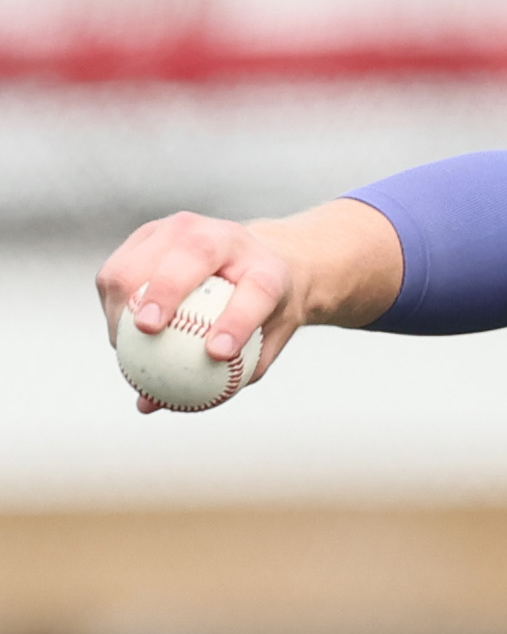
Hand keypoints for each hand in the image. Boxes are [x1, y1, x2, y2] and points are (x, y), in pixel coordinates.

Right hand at [95, 200, 401, 412]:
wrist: (255, 266)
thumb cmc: (258, 320)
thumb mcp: (256, 350)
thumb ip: (213, 378)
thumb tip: (150, 405)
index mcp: (268, 268)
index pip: (258, 291)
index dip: (237, 321)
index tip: (217, 353)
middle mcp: (227, 238)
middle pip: (195, 253)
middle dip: (167, 289)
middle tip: (149, 330)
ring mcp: (185, 228)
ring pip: (146, 254)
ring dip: (124, 298)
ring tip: (119, 342)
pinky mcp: (150, 234)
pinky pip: (119, 265)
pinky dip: (111, 299)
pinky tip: (113, 330)